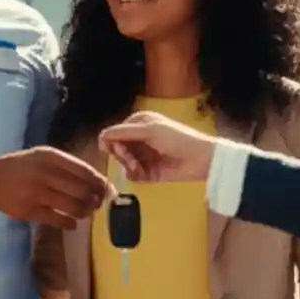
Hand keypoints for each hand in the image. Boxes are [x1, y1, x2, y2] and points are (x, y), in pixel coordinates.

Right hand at [0, 146, 114, 229]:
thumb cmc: (21, 167)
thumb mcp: (42, 157)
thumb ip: (67, 167)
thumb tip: (98, 183)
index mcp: (50, 157)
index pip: (85, 171)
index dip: (100, 183)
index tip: (109, 190)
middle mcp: (45, 173)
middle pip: (82, 190)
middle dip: (96, 199)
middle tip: (99, 204)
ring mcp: (38, 193)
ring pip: (73, 206)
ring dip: (85, 212)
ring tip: (86, 213)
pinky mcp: (31, 211)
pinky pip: (59, 220)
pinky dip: (70, 223)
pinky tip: (72, 223)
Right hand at [97, 110, 218, 181]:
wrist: (199, 159)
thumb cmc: (176, 138)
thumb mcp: (149, 130)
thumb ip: (123, 132)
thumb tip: (100, 137)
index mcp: (138, 123)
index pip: (114, 132)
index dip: (112, 141)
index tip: (114, 148)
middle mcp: (139, 138)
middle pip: (117, 148)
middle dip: (121, 155)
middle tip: (130, 158)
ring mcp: (143, 156)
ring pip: (123, 163)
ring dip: (128, 165)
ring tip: (138, 167)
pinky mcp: (148, 172)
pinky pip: (132, 175)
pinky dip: (135, 174)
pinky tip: (144, 174)